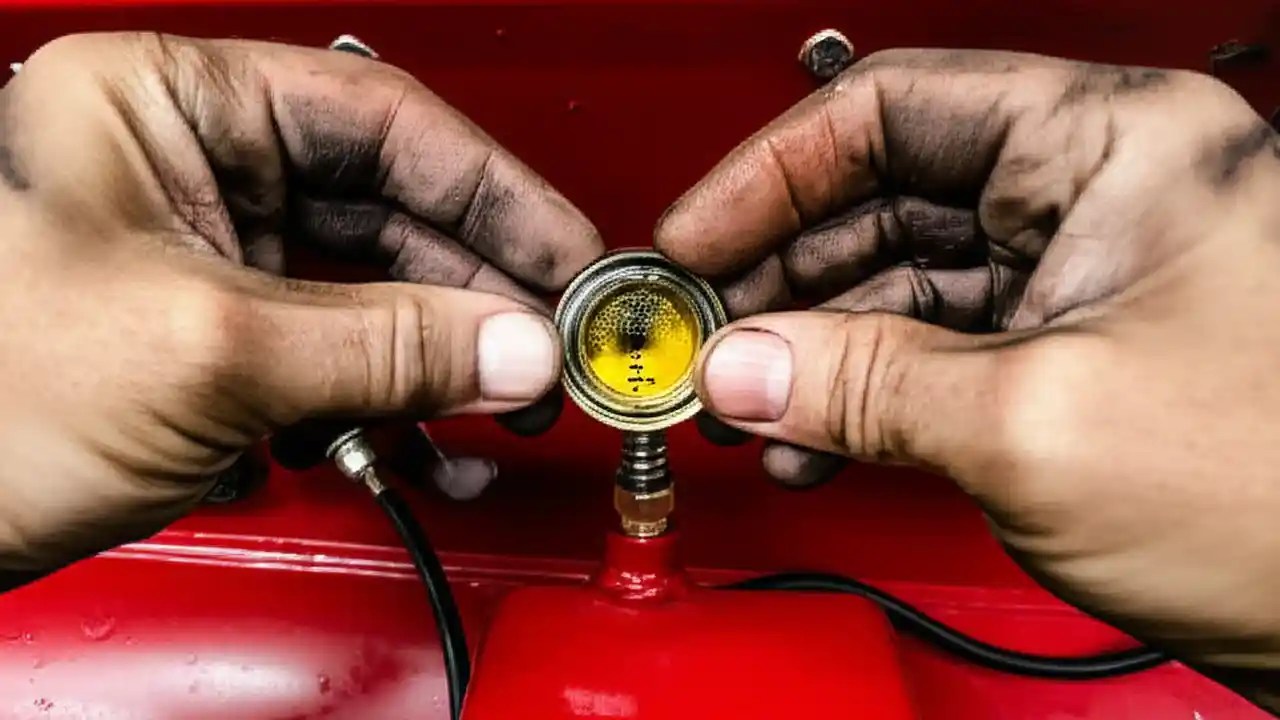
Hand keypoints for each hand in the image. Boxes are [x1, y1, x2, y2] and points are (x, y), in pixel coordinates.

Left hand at [0, 34, 600, 579]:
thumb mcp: (207, 352)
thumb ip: (382, 344)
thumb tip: (515, 344)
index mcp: (165, 105)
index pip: (376, 119)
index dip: (491, 189)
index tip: (567, 254)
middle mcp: (191, 170)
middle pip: (385, 210)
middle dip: (476, 292)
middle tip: (550, 350)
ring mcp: (205, 258)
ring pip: (367, 293)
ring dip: (443, 360)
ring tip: (500, 413)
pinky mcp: (214, 340)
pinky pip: (334, 356)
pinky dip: (390, 405)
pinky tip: (431, 448)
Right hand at [656, 49, 1279, 708]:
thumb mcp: (1034, 424)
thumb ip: (864, 383)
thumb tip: (741, 362)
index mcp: (1116, 144)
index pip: (894, 109)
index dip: (769, 173)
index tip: (691, 237)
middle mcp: (1101, 191)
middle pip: (888, 194)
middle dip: (782, 271)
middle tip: (698, 335)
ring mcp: (1091, 273)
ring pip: (908, 277)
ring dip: (815, 340)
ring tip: (744, 399)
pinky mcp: (1081, 350)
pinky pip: (943, 345)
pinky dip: (869, 388)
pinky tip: (812, 434)